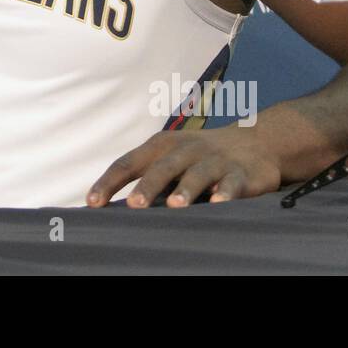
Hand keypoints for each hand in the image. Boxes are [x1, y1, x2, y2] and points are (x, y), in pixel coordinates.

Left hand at [86, 126, 282, 207]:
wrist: (254, 141)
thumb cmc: (197, 156)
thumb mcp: (169, 157)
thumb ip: (144, 175)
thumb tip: (107, 204)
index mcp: (160, 146)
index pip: (129, 163)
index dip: (109, 182)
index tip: (92, 202)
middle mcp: (185, 150)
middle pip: (162, 168)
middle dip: (148, 186)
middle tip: (133, 206)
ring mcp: (214, 160)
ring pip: (197, 174)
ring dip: (186, 189)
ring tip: (176, 205)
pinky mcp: (241, 173)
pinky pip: (232, 183)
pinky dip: (226, 193)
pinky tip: (219, 203)